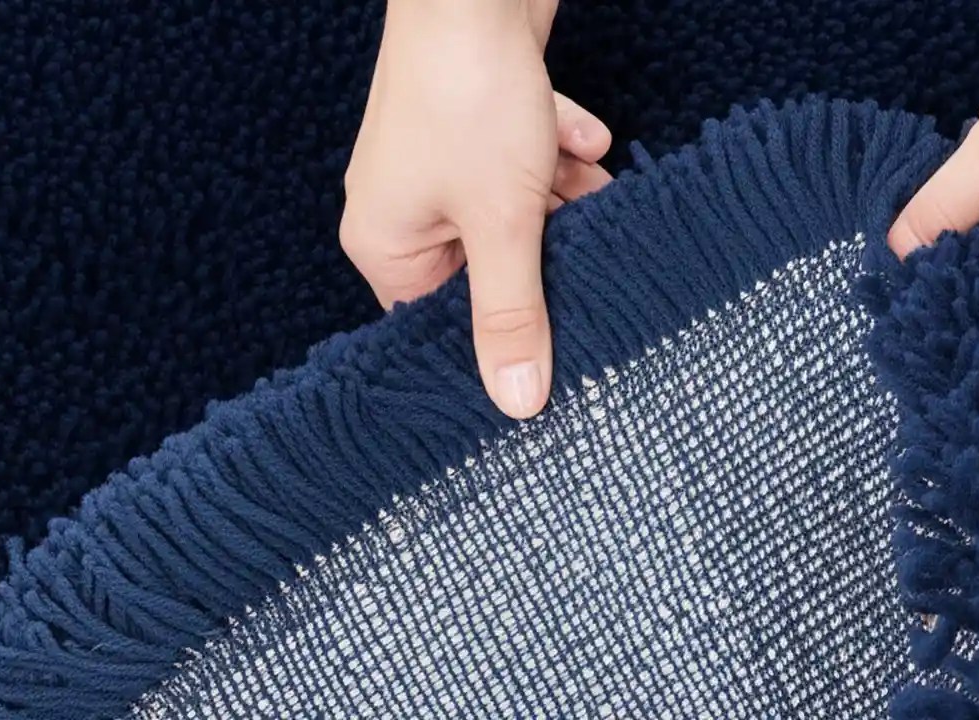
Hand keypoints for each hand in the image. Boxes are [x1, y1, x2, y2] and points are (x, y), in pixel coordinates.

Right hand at [341, 0, 611, 417]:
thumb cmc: (469, 96)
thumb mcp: (502, 221)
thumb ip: (513, 313)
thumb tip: (518, 400)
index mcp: (383, 242)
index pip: (435, 322)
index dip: (493, 336)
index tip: (546, 351)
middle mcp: (400, 204)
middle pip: (482, 267)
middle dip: (542, 258)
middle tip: (590, 265)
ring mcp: (434, 159)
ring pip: (510, 212)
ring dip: (560, 202)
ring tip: (595, 190)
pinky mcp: (470, 121)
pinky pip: (518, 160)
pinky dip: (555, 154)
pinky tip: (583, 139)